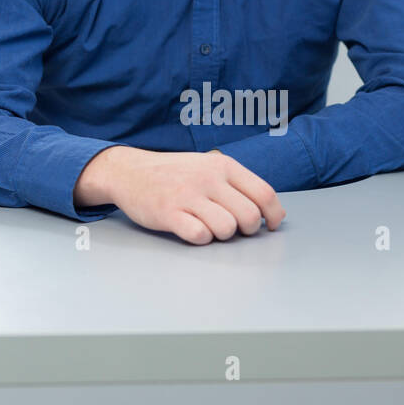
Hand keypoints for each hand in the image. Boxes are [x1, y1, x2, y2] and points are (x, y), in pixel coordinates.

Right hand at [74, 146, 285, 244]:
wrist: (130, 172)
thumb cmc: (175, 173)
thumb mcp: (209, 166)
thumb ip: (238, 184)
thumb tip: (272, 211)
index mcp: (223, 166)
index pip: (264, 193)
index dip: (274, 215)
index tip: (271, 226)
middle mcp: (208, 178)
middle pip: (249, 216)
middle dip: (247, 230)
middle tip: (235, 229)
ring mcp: (187, 195)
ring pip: (227, 228)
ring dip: (222, 235)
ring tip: (210, 227)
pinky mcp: (169, 213)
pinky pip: (200, 236)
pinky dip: (201, 239)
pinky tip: (193, 229)